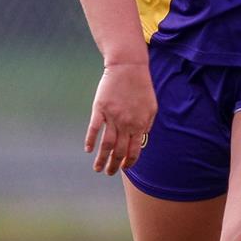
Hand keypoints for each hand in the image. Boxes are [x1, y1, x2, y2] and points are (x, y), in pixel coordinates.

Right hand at [84, 61, 156, 175]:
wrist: (128, 68)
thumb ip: (147, 124)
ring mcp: (113, 117)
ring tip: (97, 168)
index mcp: (140, 124)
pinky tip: (88, 150)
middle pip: (120, 151)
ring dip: (102, 159)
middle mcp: (127, 123)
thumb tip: (143, 139)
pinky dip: (91, 140)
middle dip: (114, 165)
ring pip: (106, 144)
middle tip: (108, 173)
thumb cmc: (141, 87)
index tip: (124, 168)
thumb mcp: (152, 107)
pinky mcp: (100, 109)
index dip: (129, 162)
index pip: (135, 150)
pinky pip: (94, 128)